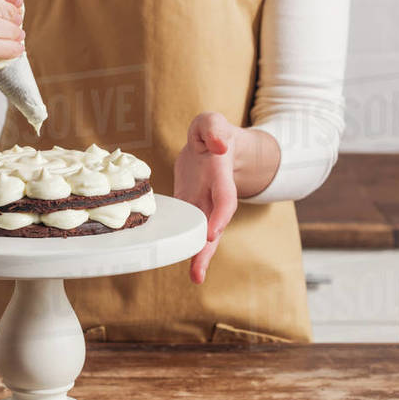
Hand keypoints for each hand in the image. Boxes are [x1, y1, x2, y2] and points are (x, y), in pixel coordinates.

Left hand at [174, 112, 238, 283]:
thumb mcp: (212, 122)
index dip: (220, 216)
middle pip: (215, 225)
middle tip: (199, 271)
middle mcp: (214, 195)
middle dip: (208, 248)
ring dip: (199, 255)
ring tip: (195, 276)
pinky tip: (174, 260)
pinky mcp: (190, 207)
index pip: (224, 199)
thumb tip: (217, 144)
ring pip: (202, 233)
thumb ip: (213, 128)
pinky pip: (187, 228)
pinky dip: (183, 245)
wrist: (213, 145)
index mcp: (220, 176)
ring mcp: (203, 203)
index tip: (213, 233)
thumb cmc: (211, 133)